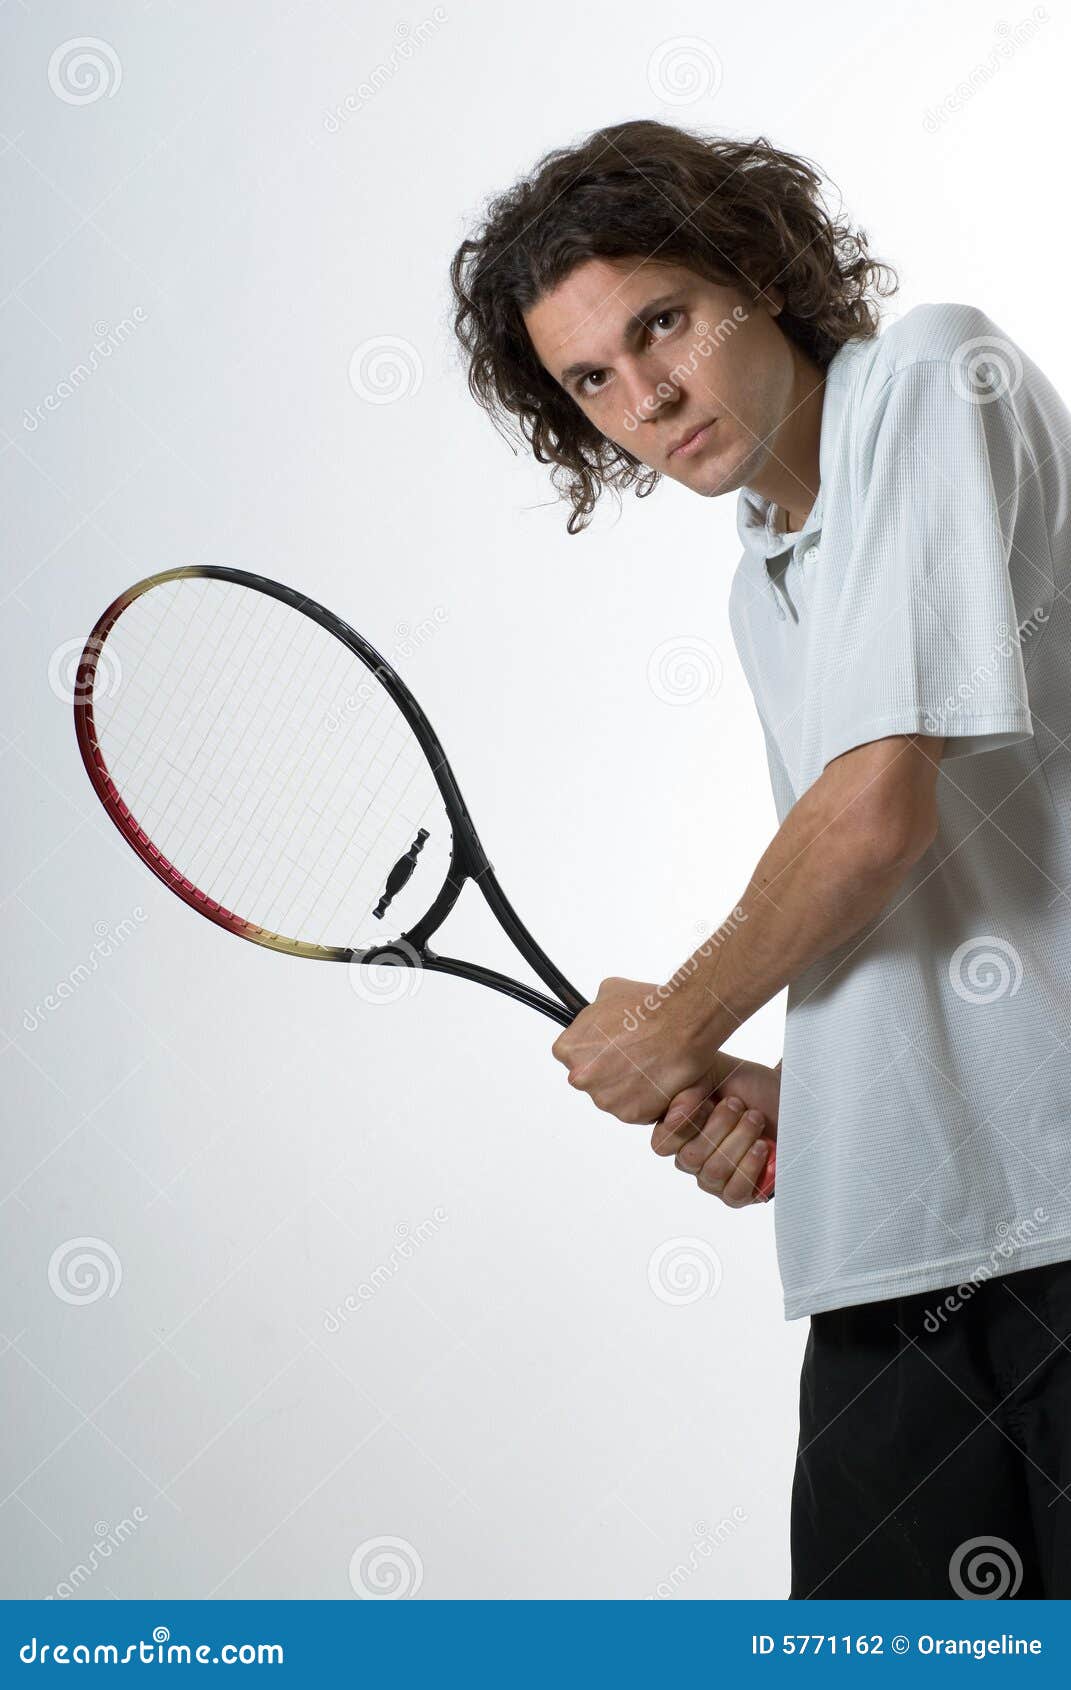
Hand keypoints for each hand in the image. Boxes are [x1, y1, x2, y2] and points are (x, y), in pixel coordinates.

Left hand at [552, 976, 719, 1125]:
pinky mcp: (630, 1114)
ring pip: (613, 1097)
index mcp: (570, 1050)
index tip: (609, 1047)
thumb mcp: (609, 993)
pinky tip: (658, 1077)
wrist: (682, 1024)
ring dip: (628, 1086)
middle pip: (592, 1080)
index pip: (572, 1056)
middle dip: (609, 1071)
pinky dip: (646, 1100)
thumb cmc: (649, 1009)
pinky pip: (635, 1110)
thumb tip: (594, 1017)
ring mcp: (605, 1099)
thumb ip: (592, 1014)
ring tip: (649, 1064)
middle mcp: (582, 1077)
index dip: (593, 1052)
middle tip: (632, 1056)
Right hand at [650, 1056, 780, 1205]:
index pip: (662, 1144)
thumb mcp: (713, 1073)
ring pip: (715, 1171)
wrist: (781, 1096)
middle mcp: (690, 1158)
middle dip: (720, 1127)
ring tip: (755, 1119)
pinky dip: (750, 1166)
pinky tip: (761, 1146)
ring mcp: (712, 1179)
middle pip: (691, 1158)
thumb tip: (676, 1113)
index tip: (706, 1102)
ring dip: (739, 1140)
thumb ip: (688, 1089)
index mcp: (677, 1132)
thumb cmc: (745, 1086)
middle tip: (739, 1104)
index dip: (681, 1126)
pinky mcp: (737, 1193)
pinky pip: (734, 1192)